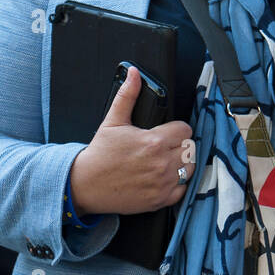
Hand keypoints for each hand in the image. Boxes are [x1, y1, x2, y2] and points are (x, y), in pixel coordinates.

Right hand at [67, 66, 193, 216]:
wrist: (83, 185)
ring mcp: (161, 183)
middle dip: (180, 146)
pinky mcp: (159, 200)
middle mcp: (161, 163)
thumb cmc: (99, 155)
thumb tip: (134, 74)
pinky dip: (176, 186)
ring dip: (181, 164)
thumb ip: (127, 95)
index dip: (177, 130)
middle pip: (190, 148)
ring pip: (189, 169)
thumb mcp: (113, 121)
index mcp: (153, 141)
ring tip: (165, 162)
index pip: (185, 129)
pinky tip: (163, 179)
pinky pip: (182, 191)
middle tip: (165, 147)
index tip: (168, 133)